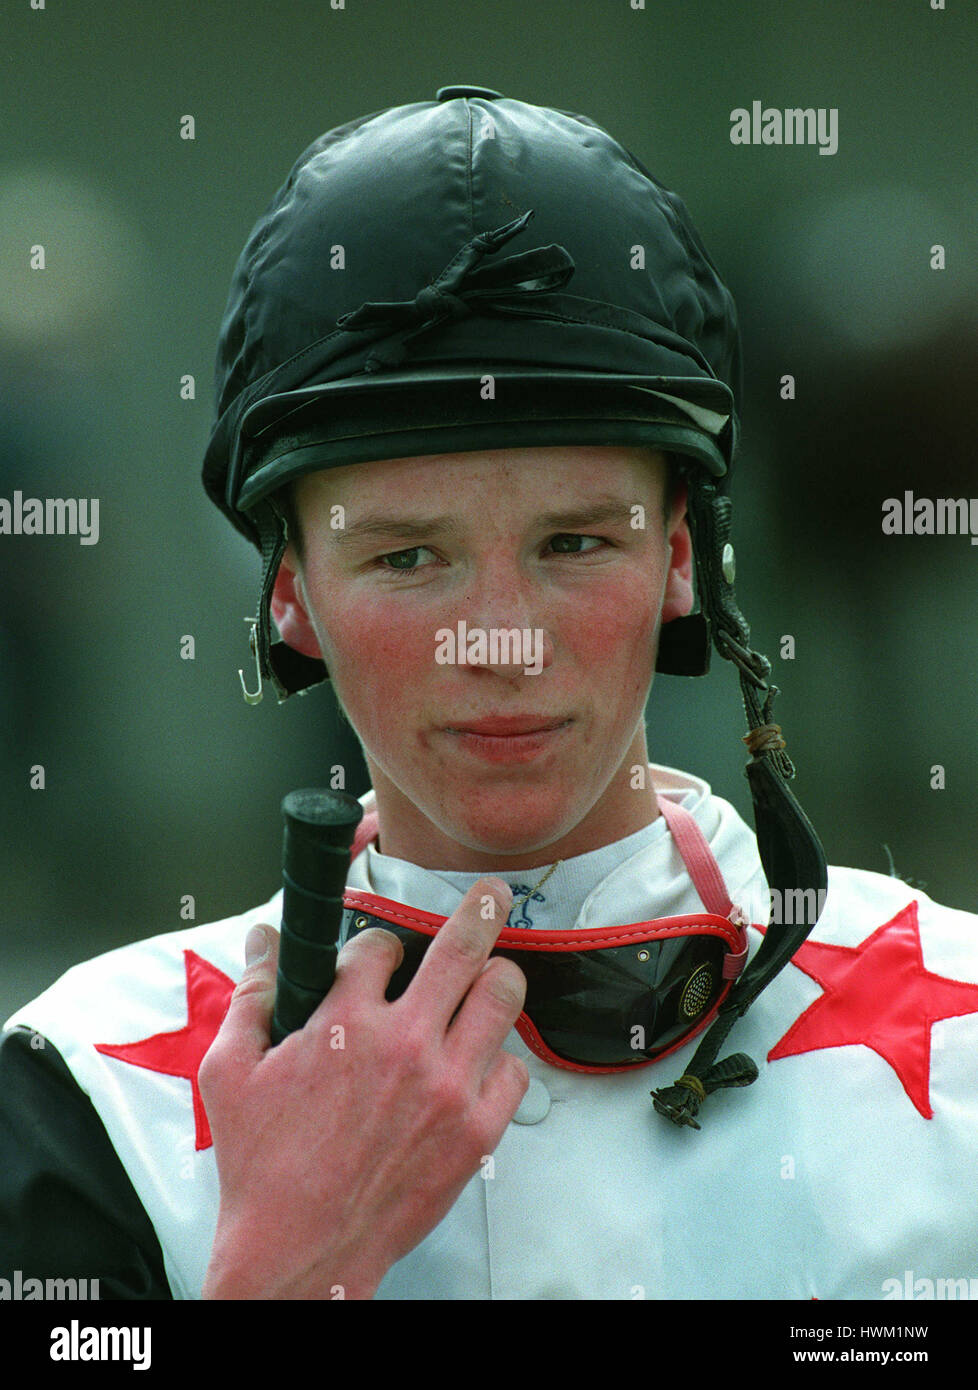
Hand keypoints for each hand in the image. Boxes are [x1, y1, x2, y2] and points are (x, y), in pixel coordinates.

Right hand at [199, 878, 527, 1298]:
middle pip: (465, 945)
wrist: (300, 1250)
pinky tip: (478, 1063)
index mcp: (345, 1020)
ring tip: (490, 978)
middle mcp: (405, 1043)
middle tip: (493, 894)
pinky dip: (501, 1060)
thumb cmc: (262, 1165)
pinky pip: (515, 1070)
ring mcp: (448, 1086)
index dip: (378, 945)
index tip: (379, 957)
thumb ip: (252, 993)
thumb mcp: (231, 1070)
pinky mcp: (477, 1130)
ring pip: (504, 996)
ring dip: (496, 980)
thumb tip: (265, 939)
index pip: (381, 944)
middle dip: (482, 909)